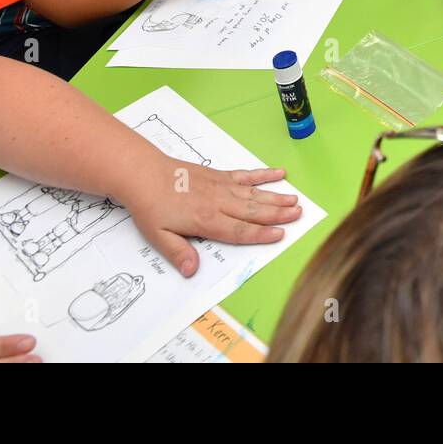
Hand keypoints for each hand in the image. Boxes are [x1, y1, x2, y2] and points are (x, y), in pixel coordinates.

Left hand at [125, 163, 301, 275]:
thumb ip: (178, 252)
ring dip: (276, 197)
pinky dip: (263, 174)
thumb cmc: (150, 206)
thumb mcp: (158, 236)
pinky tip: (279, 173)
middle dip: (277, 214)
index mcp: (206, 220)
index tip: (280, 234)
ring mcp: (221, 186)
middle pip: (253, 211)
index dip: (260, 234)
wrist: (143, 173)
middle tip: (299, 214)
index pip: (239, 230)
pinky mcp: (219, 174)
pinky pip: (245, 175)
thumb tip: (192, 270)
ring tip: (295, 200)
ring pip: (254, 194)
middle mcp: (218, 202)